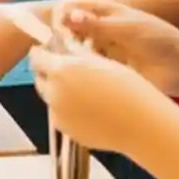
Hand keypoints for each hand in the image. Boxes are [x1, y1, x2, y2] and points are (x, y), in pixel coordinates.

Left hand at [29, 45, 170, 152]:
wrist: (142, 124)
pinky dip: (68, 110)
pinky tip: (89, 107)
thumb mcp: (102, 61)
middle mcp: (54, 94)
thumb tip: (66, 46)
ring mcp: (59, 116)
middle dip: (48, 73)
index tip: (48, 51)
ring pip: (51, 99)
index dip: (42, 53)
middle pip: (40, 79)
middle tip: (66, 69)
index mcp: (61, 71)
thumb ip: (78, 53)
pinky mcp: (68, 132)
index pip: (36, 58)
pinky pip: (61, 116)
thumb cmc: (128, 87)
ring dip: (59, 91)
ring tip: (83, 89)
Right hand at [56, 0, 178, 97]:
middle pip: (73, 29)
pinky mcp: (109, 69)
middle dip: (64, 37)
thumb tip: (66, 17)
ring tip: (72, 63)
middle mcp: (103, 29)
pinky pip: (89, 67)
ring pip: (79, 49)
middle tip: (61, 49)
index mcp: (108, 11)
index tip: (57, 28)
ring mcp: (105, 49)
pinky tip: (80, 74)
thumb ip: (96, 24)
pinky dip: (82, 69)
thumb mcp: (126, 29)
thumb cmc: (158, 40)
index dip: (64, 16)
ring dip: (72, 55)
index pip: (76, 7)